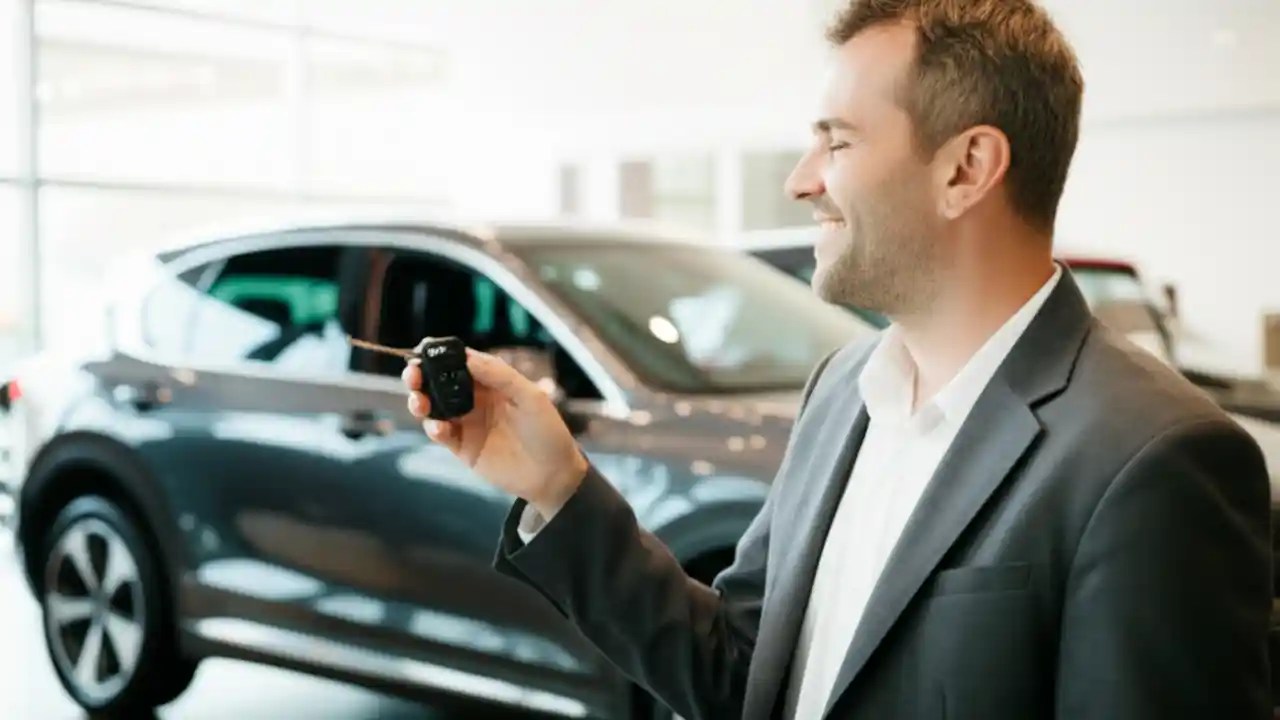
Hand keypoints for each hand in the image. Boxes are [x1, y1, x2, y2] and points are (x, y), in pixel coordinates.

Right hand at [403, 348, 587, 517]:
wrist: (552, 474)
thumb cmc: (547, 431)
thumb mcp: (530, 396)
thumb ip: (499, 375)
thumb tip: (468, 357)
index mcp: (492, 382)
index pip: (461, 362)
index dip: (440, 355)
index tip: (423, 349)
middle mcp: (475, 399)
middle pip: (439, 383)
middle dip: (421, 376)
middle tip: (412, 375)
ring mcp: (467, 423)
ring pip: (433, 407)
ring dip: (420, 401)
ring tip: (418, 401)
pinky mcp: (462, 447)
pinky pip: (441, 434)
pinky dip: (433, 428)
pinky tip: (438, 427)